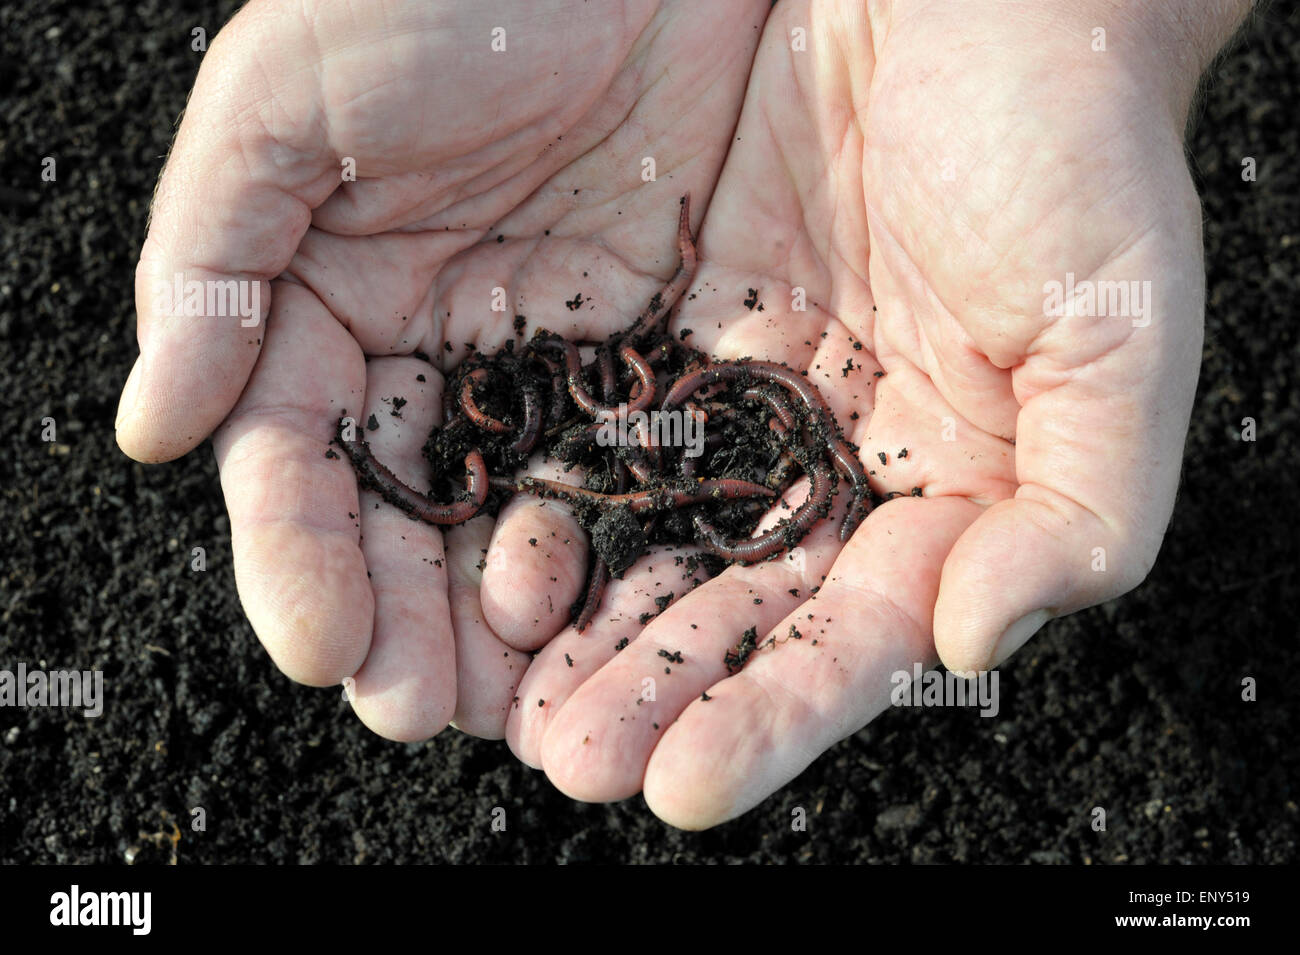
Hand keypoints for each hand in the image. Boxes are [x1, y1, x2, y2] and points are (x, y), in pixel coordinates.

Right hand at [114, 0, 768, 739]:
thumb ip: (213, 268)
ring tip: (513, 700)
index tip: (318, 644)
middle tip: (416, 709)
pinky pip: (630, 460)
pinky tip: (618, 607)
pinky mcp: (654, 344)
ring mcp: (547, 355)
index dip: (300, 556)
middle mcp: (435, 347)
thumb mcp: (285, 103)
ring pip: (518, 510)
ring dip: (508, 612)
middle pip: (408, 514)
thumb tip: (153, 427)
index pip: (300, 462)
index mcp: (329, 305)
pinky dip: (619, 538)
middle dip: (403, 616)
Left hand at [500, 0, 1249, 826]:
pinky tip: (487, 554)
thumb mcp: (1115, 341)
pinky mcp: (667, 330)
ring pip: (644, 535)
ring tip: (502, 698)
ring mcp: (740, 405)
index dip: (770, 718)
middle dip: (648, 694)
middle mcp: (826, 470)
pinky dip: (542, 491)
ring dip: (575, 623)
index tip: (685, 784)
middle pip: (728, 612)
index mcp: (936, 500)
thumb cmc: (1076, 153)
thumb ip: (1079, 514)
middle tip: (571, 761)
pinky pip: (591, 425)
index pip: (846, 643)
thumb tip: (980, 640)